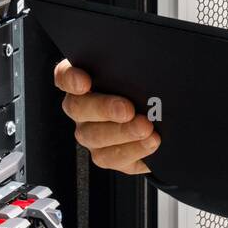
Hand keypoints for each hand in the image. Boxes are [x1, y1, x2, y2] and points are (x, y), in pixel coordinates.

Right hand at [54, 58, 160, 174]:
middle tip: (127, 110)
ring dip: (122, 133)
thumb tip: (141, 70)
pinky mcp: (106, 155)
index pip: (65, 75)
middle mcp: (82, 109)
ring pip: (94, 136)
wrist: (162, 120)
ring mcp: (91, 134)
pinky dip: (133, 150)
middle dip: (103, 109)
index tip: (83, 81)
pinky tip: (149, 142)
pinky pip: (111, 157)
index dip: (70, 78)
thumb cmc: (147, 92)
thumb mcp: (139, 75)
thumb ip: (131, 70)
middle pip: (78, 108)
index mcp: (84, 82)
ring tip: (145, 128)